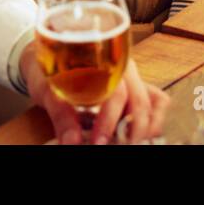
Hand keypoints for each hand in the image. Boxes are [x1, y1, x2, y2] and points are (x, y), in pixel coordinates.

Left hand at [21, 45, 169, 144]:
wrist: (47, 57)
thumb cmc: (48, 70)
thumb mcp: (47, 90)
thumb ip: (61, 116)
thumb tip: (71, 143)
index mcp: (104, 61)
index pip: (116, 93)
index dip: (109, 122)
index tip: (98, 143)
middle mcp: (123, 67)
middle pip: (139, 100)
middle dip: (132, 130)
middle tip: (115, 147)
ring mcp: (132, 78)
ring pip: (154, 101)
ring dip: (146, 126)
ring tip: (129, 142)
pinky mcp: (136, 88)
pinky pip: (156, 101)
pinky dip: (154, 120)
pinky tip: (137, 135)